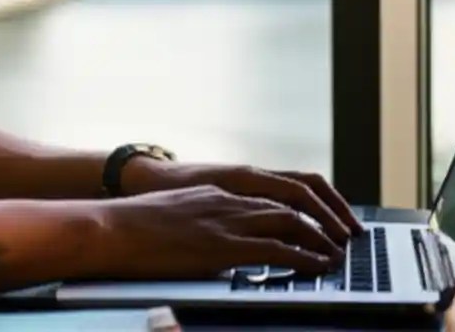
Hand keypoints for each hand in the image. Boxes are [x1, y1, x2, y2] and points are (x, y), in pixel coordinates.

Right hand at [97, 185, 341, 279]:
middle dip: (324, 218)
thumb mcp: (179, 214)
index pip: (276, 189)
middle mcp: (230, 199)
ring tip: (337, 253)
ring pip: (290, 221)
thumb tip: (217, 244)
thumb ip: (206, 222)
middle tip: (343, 235)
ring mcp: (227, 220)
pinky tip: (318, 266)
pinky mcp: (223, 245)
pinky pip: (276, 248)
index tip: (325, 217)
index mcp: (220, 191)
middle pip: (293, 199)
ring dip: (320, 237)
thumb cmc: (135, 227)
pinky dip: (304, 256)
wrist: (111, 228)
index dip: (307, 203)